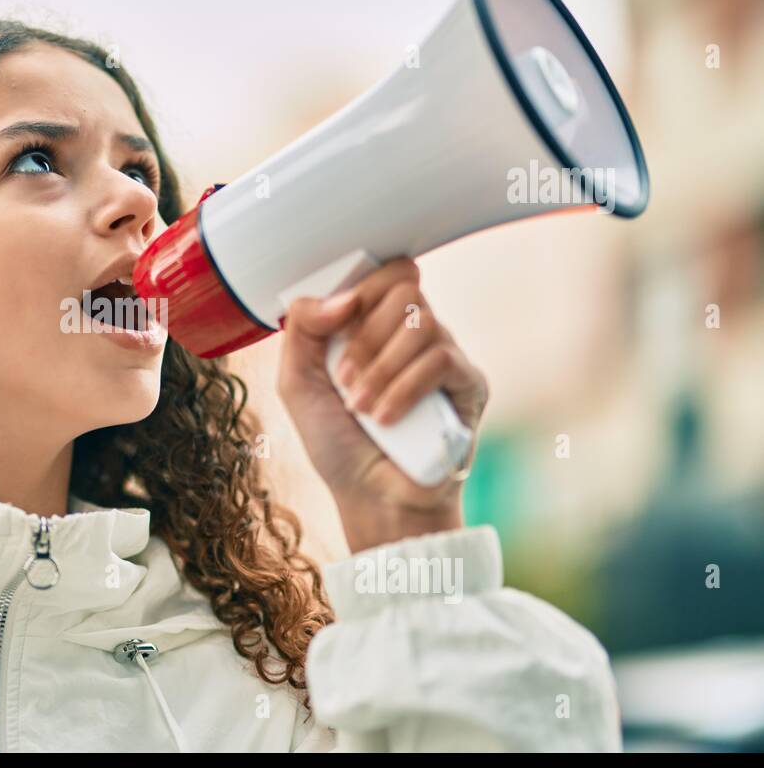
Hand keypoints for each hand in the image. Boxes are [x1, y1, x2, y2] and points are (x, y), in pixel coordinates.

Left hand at [276, 256, 489, 553]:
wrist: (370, 496)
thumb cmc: (337, 442)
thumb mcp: (297, 381)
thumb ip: (303, 327)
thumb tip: (344, 297)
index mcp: (376, 324)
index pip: (386, 271)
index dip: (361, 289)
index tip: (336, 328)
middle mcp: (414, 334)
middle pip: (403, 287)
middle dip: (364, 336)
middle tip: (346, 380)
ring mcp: (445, 355)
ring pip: (421, 322)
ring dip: (381, 367)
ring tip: (363, 408)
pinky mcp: (469, 384)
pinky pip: (442, 359)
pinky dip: (404, 388)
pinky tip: (386, 419)